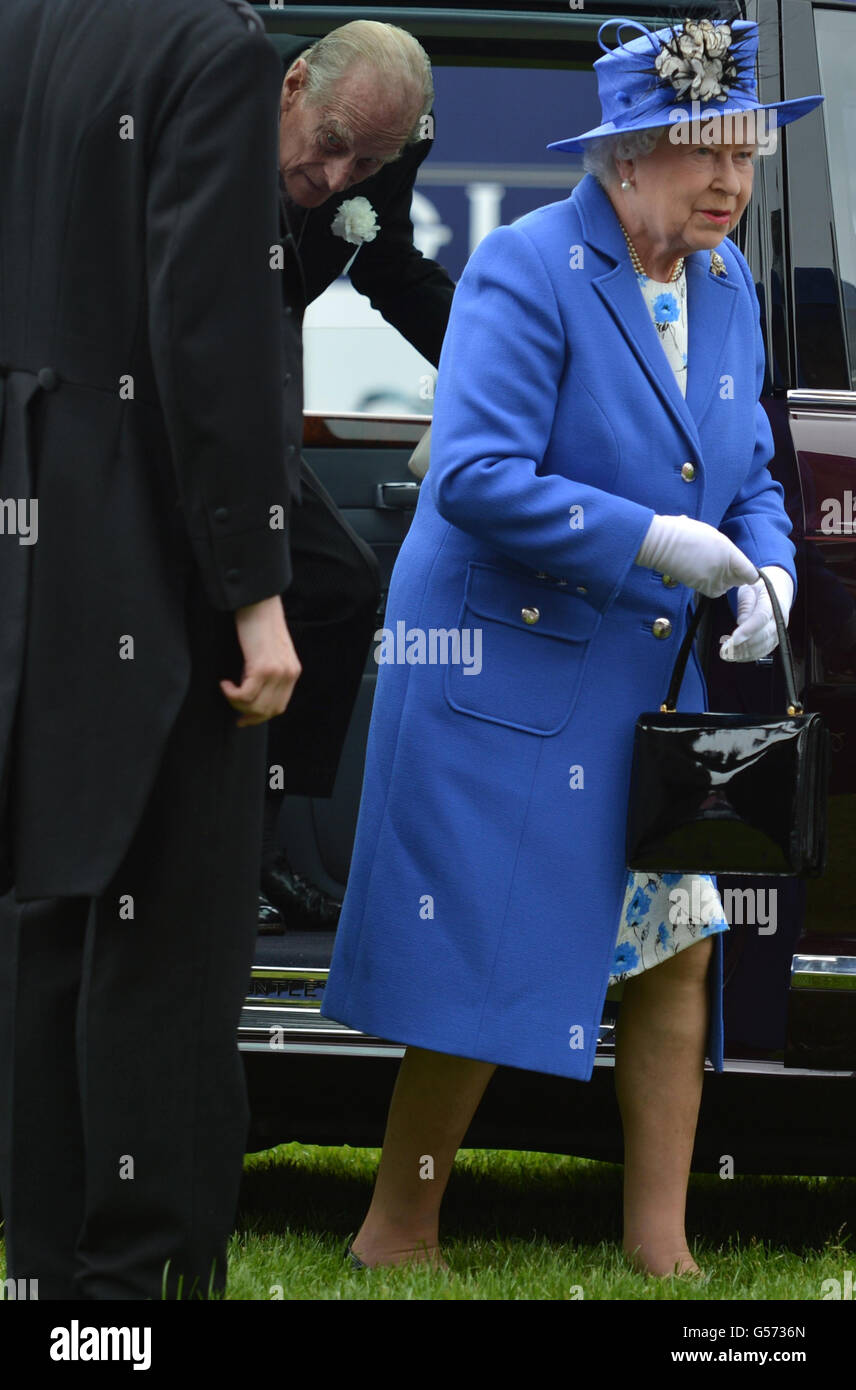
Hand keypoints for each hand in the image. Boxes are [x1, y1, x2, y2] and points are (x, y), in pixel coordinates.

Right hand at [220, 595, 300, 725]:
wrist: (258, 601)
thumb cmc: (256, 622)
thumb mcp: (268, 650)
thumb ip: (267, 670)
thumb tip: (250, 693)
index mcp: (292, 672)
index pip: (278, 707)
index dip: (258, 717)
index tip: (242, 718)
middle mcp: (289, 674)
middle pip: (268, 711)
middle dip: (246, 715)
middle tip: (231, 710)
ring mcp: (278, 672)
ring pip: (255, 706)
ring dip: (236, 703)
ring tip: (226, 688)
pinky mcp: (264, 667)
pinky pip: (245, 695)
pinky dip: (231, 694)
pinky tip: (224, 683)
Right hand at [635, 514, 758, 597]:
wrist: (661, 543)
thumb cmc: (683, 532)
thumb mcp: (711, 533)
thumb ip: (725, 548)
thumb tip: (727, 555)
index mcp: (728, 552)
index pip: (750, 574)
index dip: (749, 574)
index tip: (745, 570)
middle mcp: (722, 569)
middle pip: (739, 582)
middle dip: (735, 577)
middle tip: (727, 568)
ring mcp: (710, 579)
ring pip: (725, 588)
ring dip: (723, 582)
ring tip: (712, 570)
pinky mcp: (698, 587)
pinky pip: (712, 591)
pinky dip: (711, 586)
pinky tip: (703, 575)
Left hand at [719, 566, 793, 662]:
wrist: (778, 588)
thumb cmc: (760, 588)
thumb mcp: (750, 589)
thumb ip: (746, 605)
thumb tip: (741, 623)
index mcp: (773, 602)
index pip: (760, 618)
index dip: (747, 630)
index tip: (733, 639)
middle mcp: (779, 618)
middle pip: (762, 636)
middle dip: (743, 646)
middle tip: (724, 651)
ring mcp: (779, 630)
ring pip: (763, 646)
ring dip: (744, 653)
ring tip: (726, 655)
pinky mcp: (776, 639)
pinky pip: (764, 651)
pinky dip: (750, 656)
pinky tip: (736, 657)